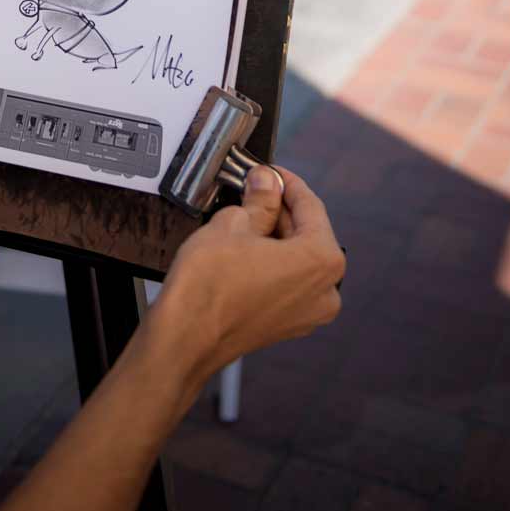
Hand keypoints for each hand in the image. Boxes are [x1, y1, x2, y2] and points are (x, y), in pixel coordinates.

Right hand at [152, 166, 343, 387]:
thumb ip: (259, 199)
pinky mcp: (288, 325)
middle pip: (308, 233)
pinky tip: (247, 246)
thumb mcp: (233, 224)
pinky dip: (273, 261)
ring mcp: (308, 313)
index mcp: (321, 261)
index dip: (286, 183)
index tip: (271, 172)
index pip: (310, 206)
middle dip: (280, 209)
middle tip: (254, 188)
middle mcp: (325, 291)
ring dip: (276, 235)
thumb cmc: (208, 288)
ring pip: (298, 259)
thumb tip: (266, 184)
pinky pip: (289, 282)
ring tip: (245, 215)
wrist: (184, 338)